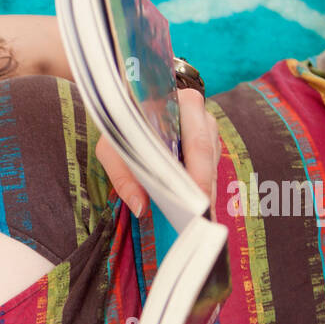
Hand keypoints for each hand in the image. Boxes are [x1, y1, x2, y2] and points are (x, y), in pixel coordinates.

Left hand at [96, 87, 220, 217]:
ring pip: (212, 166)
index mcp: (183, 105)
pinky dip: (199, 189)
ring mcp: (208, 131)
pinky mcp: (207, 145)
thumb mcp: (112, 145)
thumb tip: (140, 207)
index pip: (198, 143)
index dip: (199, 175)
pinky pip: (208, 170)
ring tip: (195, 219)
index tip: (197, 200)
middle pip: (209, 159)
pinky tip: (191, 207)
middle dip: (204, 191)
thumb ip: (123, 175)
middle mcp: (202, 116)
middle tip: (199, 220)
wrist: (129, 104)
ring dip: (203, 192)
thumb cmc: (123, 122)